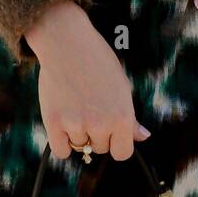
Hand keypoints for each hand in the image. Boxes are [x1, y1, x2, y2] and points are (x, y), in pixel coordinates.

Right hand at [24, 1, 151, 161]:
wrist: (67, 43)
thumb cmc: (97, 61)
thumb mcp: (122, 87)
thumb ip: (130, 117)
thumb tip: (143, 137)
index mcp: (122, 116)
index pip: (123, 153)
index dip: (117, 144)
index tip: (111, 133)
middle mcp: (101, 124)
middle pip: (100, 149)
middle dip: (96, 134)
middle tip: (89, 108)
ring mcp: (77, 124)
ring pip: (80, 147)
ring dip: (77, 134)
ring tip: (75, 106)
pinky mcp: (54, 123)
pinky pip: (60, 150)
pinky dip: (61, 142)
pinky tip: (62, 124)